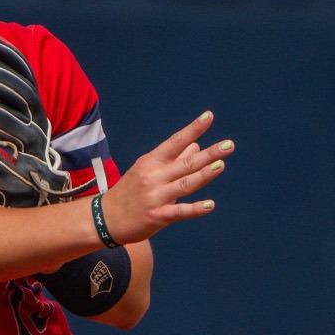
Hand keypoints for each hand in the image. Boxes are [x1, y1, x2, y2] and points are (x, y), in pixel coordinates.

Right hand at [99, 111, 232, 243]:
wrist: (105, 218)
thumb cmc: (130, 192)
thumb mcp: (147, 170)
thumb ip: (173, 159)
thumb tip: (197, 146)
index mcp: (151, 162)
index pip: (175, 142)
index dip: (193, 129)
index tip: (209, 116)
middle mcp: (153, 176)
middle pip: (185, 163)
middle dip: (209, 153)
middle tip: (229, 145)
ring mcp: (155, 196)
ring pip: (185, 184)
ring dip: (204, 174)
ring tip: (221, 164)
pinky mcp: (157, 216)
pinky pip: (180, 211)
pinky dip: (195, 208)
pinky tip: (210, 205)